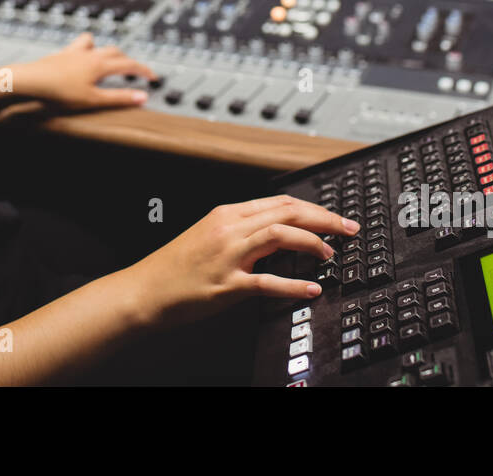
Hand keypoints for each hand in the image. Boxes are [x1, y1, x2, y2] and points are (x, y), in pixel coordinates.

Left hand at [12, 32, 157, 110]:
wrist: (29, 81)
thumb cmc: (58, 91)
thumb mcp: (93, 100)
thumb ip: (119, 98)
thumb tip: (142, 97)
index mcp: (99, 64)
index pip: (129, 64)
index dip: (144, 70)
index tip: (153, 77)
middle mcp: (88, 54)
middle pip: (115, 51)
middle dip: (127, 60)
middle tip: (133, 71)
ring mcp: (73, 52)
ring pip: (94, 42)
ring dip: (103, 48)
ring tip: (104, 58)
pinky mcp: (60, 55)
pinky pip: (76, 46)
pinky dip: (83, 50)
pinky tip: (78, 59)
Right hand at [122, 195, 358, 327]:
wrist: (144, 290)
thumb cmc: (174, 267)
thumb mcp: (208, 235)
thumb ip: (241, 230)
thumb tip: (278, 232)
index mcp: (226, 214)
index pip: (280, 201)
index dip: (313, 208)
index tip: (334, 217)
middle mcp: (229, 228)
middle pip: (287, 212)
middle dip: (324, 218)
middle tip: (349, 228)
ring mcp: (228, 255)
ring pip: (281, 235)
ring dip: (313, 243)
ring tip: (331, 254)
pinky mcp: (226, 284)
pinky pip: (267, 281)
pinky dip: (293, 285)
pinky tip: (311, 289)